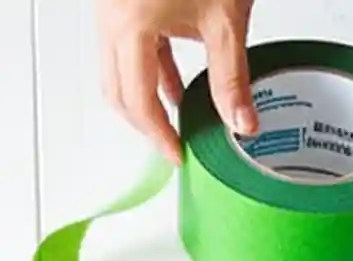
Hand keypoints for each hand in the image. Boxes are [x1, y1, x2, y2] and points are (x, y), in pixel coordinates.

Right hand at [96, 0, 257, 163]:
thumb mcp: (224, 19)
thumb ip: (231, 76)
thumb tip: (241, 122)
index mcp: (132, 25)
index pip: (138, 100)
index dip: (159, 134)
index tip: (177, 154)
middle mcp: (112, 19)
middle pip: (119, 92)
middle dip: (146, 124)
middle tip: (173, 144)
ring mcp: (111, 11)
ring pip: (118, 73)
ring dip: (145, 100)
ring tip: (175, 121)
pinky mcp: (122, 5)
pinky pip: (126, 50)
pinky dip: (148, 73)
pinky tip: (172, 87)